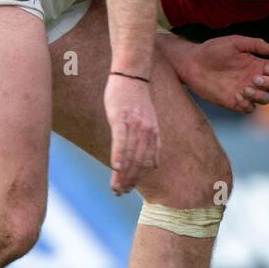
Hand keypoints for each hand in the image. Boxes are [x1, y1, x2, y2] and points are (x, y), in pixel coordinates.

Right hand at [104, 72, 158, 194]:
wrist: (132, 74)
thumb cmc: (135, 96)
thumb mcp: (146, 119)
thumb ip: (148, 139)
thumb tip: (150, 161)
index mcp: (153, 132)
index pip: (147, 161)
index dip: (138, 177)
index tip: (129, 188)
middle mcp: (147, 131)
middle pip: (138, 162)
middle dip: (130, 180)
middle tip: (120, 193)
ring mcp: (135, 125)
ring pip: (130, 155)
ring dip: (123, 174)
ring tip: (116, 188)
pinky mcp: (122, 118)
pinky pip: (121, 140)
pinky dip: (119, 155)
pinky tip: (115, 168)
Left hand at [179, 35, 268, 113]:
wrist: (192, 63)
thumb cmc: (212, 50)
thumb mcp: (234, 42)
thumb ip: (254, 44)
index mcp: (255, 64)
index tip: (266, 68)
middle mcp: (252, 78)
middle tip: (254, 78)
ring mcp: (244, 91)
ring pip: (265, 99)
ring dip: (261, 96)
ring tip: (245, 89)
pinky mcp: (234, 102)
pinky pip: (249, 108)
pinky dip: (248, 104)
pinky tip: (237, 96)